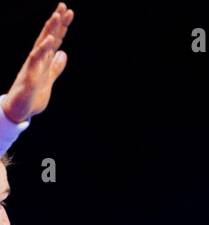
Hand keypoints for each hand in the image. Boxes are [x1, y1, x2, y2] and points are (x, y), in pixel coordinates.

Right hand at [4, 5, 73, 124]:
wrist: (20, 110)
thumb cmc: (33, 95)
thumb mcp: (49, 78)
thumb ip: (55, 66)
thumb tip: (63, 53)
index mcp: (43, 59)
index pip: (54, 39)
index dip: (61, 26)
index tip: (68, 12)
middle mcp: (37, 59)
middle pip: (48, 37)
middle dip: (56, 22)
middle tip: (63, 6)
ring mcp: (32, 65)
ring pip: (41, 44)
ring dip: (49, 30)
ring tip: (56, 16)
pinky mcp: (29, 75)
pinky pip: (35, 59)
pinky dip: (42, 49)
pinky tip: (49, 40)